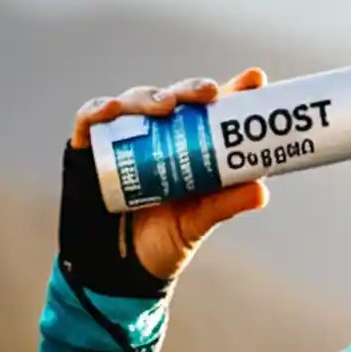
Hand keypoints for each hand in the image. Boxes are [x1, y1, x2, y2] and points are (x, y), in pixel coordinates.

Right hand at [70, 67, 269, 279]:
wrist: (118, 272)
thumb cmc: (163, 241)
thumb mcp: (197, 223)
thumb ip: (223, 205)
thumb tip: (261, 191)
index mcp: (190, 147)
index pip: (212, 110)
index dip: (234, 91)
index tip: (255, 79)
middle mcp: (158, 134)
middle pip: (175, 97)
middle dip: (191, 89)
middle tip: (209, 92)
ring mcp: (123, 138)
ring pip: (136, 101)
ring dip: (149, 97)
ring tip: (165, 105)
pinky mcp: (89, 148)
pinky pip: (90, 120)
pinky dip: (98, 110)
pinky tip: (110, 109)